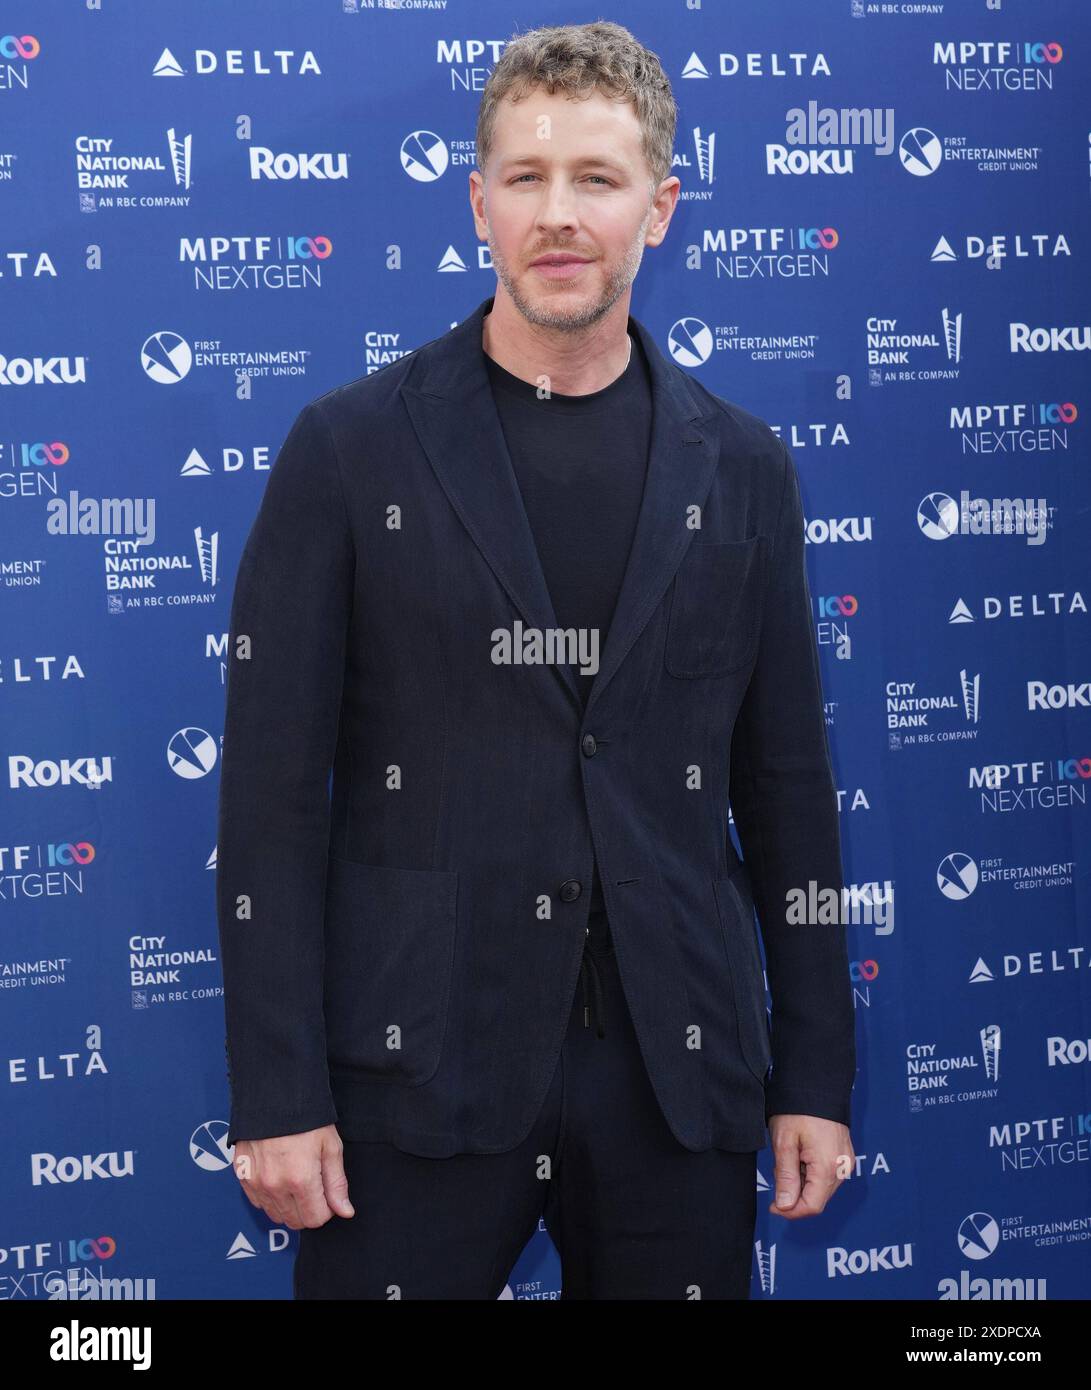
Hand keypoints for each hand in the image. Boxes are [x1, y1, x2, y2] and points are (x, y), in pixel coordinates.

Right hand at [231, 1124, 354, 1229]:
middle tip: (314, 1185)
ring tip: (296, 1178)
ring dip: (289, 1205)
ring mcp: (256, 1182)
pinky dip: (270, 1196)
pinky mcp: (242, 1176)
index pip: (315, 1219)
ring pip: (275, 1214)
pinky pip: (258, 1202)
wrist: (274, 1093)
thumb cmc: (307, 1118)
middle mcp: (275, 1186)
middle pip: (295, 1221)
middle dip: (308, 1209)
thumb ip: (337, 1183)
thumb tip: (345, 1212)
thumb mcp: (331, 1146)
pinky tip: (279, 1176)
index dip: (326, 1209)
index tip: (327, 1193)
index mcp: (301, 1180)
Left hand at [767, 1113, 853, 1219]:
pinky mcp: (844, 1155)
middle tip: (777, 1174)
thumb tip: (785, 1206)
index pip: (812, 1206)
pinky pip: (827, 1175)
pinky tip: (799, 1155)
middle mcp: (842, 1168)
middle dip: (795, 1195)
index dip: (791, 1211)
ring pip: (821, 1188)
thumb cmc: (798, 1109)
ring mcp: (845, 1161)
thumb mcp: (785, 1143)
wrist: (817, 1085)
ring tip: (788, 1158)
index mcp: (828, 1167)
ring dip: (802, 1183)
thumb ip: (786, 1177)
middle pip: (817, 1199)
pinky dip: (811, 1173)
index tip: (773, 1206)